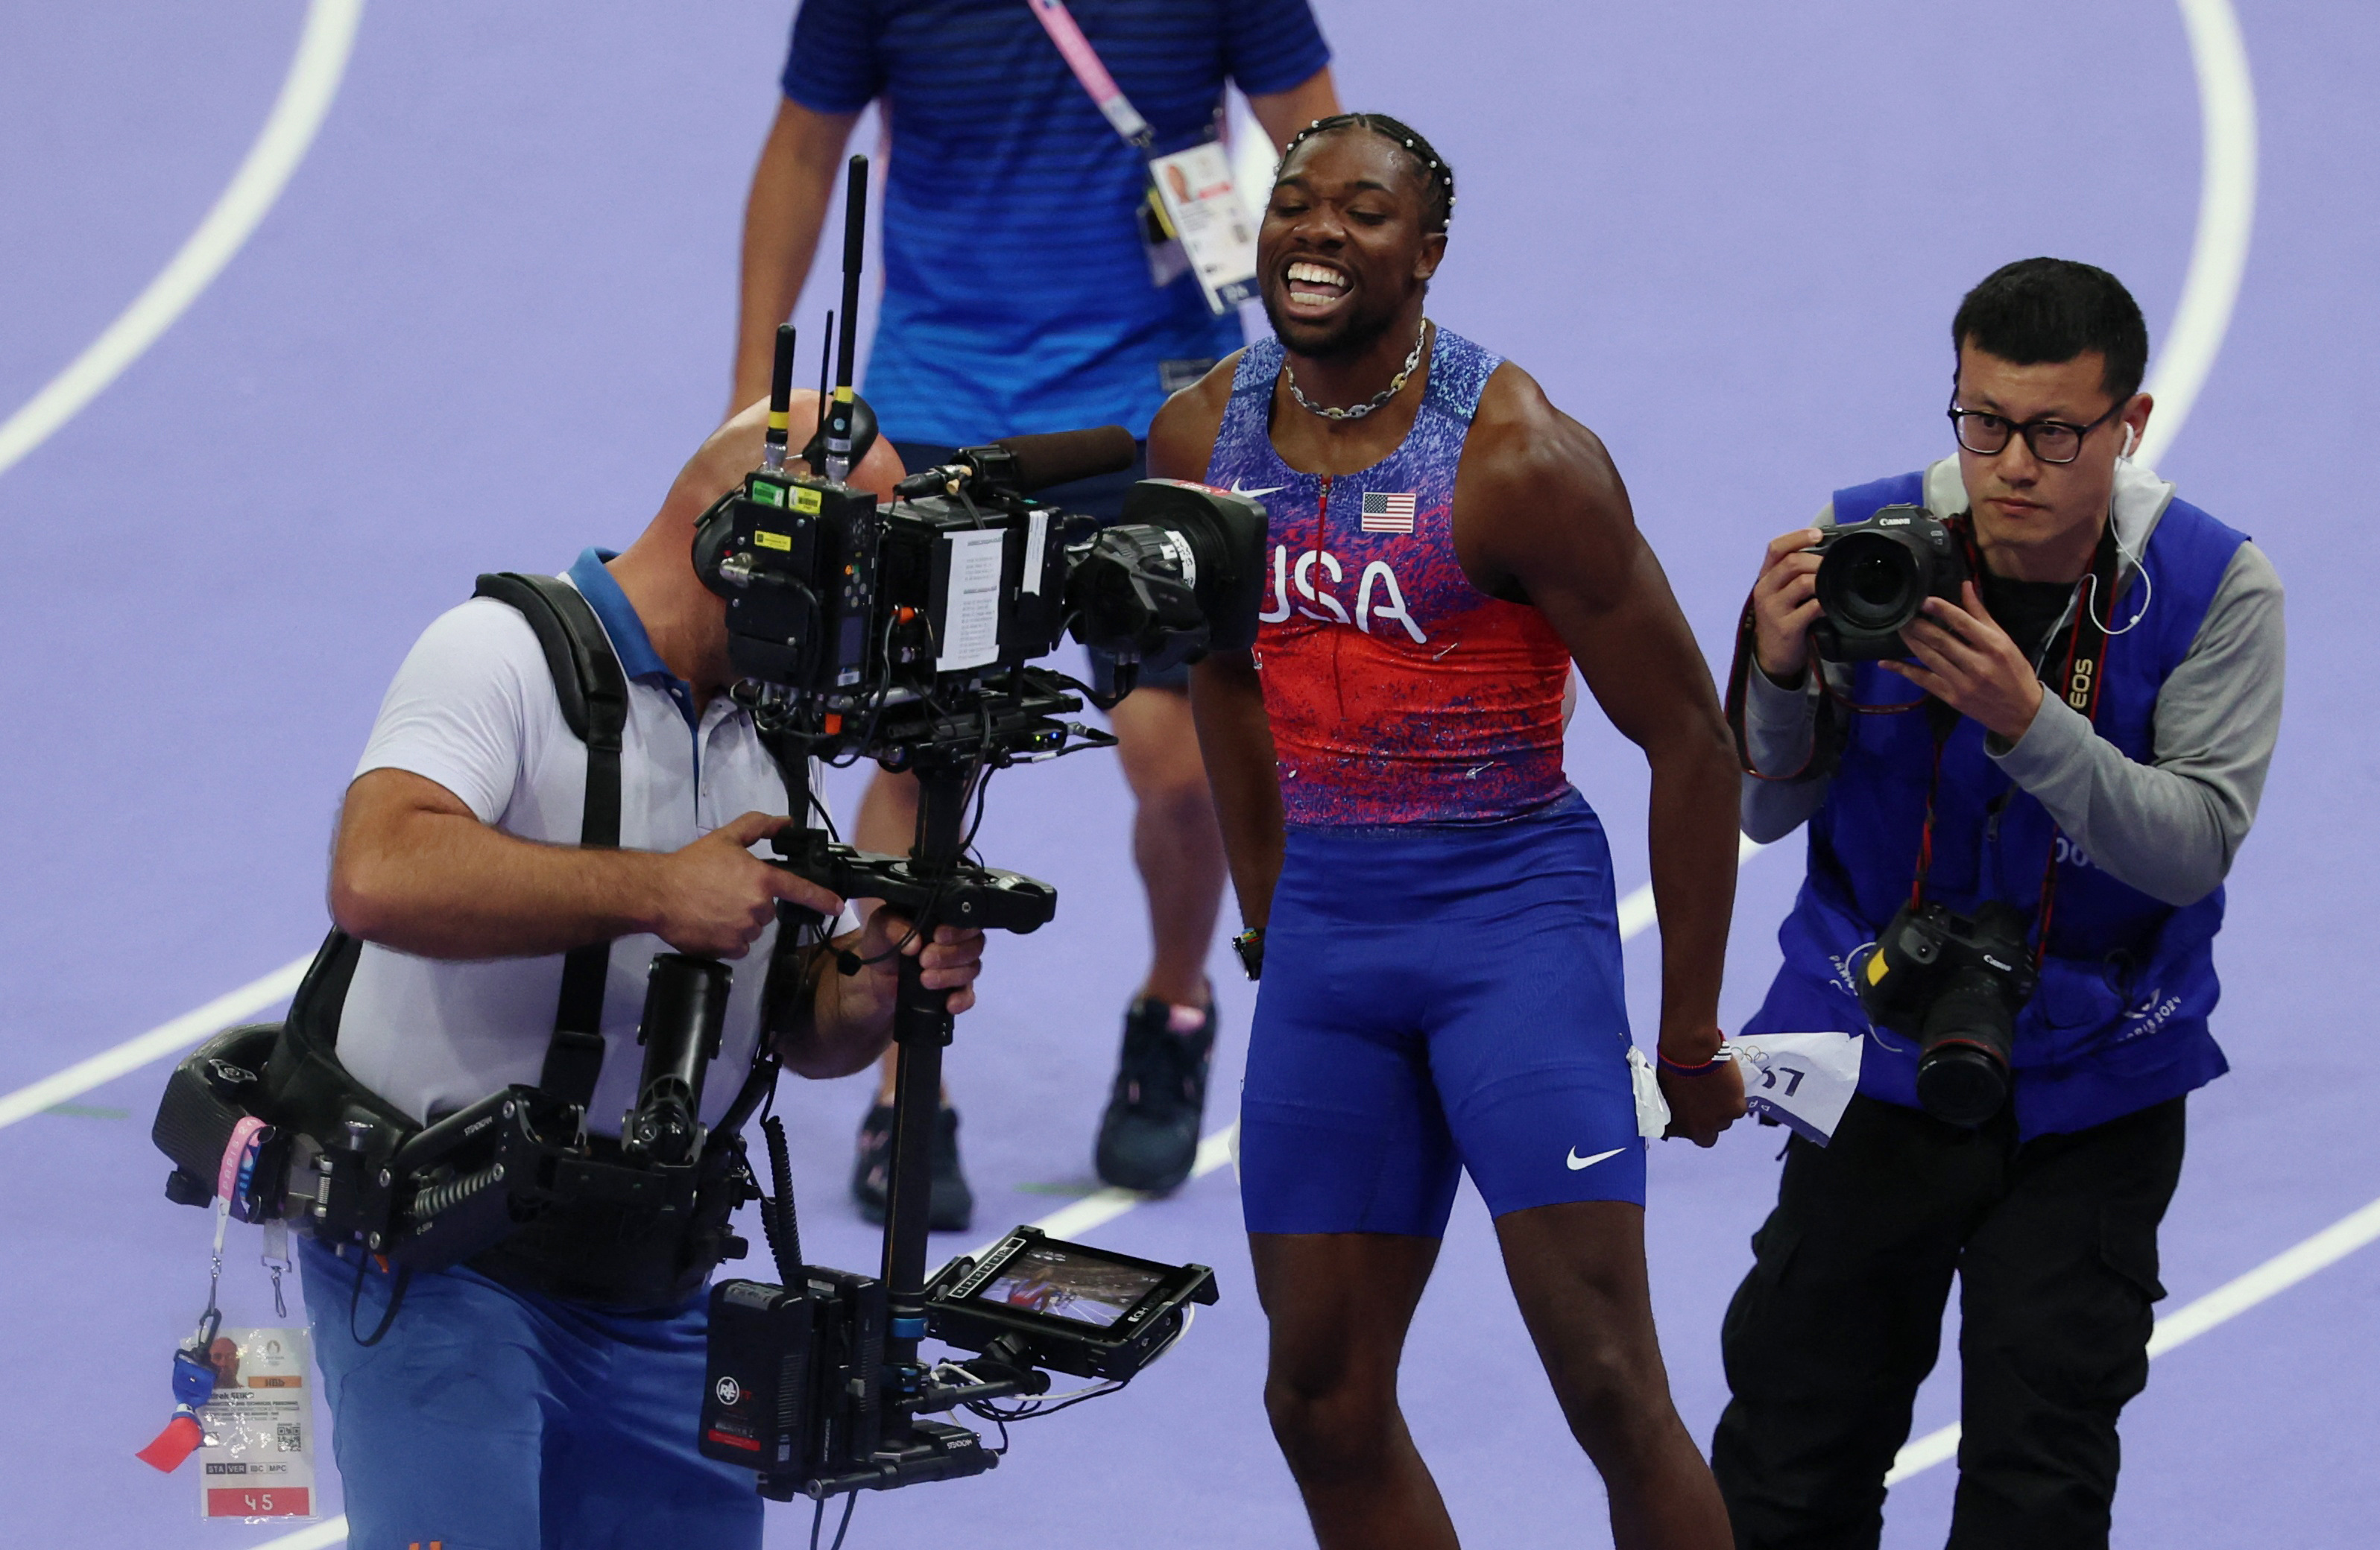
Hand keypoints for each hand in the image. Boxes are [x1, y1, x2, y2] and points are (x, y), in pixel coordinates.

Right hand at [646, 812, 840, 958]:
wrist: (659, 893)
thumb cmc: (692, 865)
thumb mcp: (726, 838)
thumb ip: (758, 826)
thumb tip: (785, 822)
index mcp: (761, 880)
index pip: (801, 890)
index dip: (822, 899)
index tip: (838, 907)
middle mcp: (758, 907)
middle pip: (767, 910)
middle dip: (752, 903)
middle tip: (725, 892)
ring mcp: (745, 930)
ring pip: (753, 929)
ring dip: (740, 921)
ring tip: (714, 908)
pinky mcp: (729, 949)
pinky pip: (739, 946)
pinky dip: (729, 939)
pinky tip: (711, 924)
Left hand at [839, 910, 987, 1025]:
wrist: (873, 982)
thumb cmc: (882, 946)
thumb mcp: (879, 928)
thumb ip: (893, 926)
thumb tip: (915, 943)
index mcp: (943, 919)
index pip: (967, 919)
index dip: (958, 929)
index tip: (937, 936)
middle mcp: (957, 941)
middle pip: (975, 944)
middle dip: (951, 954)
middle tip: (924, 960)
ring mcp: (958, 967)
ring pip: (972, 969)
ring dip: (951, 976)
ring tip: (925, 980)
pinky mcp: (955, 990)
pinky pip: (969, 995)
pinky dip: (962, 999)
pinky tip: (948, 1003)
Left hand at [1658, 1052, 1746, 1147]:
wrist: (1691, 1050)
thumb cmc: (1673, 1065)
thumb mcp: (1666, 1092)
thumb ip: (1674, 1106)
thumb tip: (1678, 1107)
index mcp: (1679, 1126)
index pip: (1687, 1135)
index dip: (1692, 1125)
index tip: (1692, 1113)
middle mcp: (1700, 1128)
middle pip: (1708, 1134)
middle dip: (1708, 1123)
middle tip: (1707, 1103)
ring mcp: (1719, 1121)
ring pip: (1725, 1120)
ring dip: (1722, 1109)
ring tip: (1717, 1088)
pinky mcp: (1736, 1109)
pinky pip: (1738, 1108)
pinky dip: (1735, 1098)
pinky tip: (1729, 1084)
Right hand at [1751, 528, 1825, 682]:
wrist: (1772, 656)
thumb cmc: (1782, 619)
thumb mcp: (1781, 594)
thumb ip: (1794, 575)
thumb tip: (1825, 553)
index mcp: (1765, 577)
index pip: (1775, 548)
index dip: (1797, 537)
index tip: (1819, 534)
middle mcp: (1765, 590)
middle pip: (1792, 563)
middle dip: (1818, 561)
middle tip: (1834, 567)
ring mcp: (1773, 609)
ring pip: (1803, 583)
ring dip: (1823, 581)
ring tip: (1834, 585)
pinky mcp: (1785, 627)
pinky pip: (1811, 608)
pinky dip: (1825, 604)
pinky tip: (1831, 606)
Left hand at [1881, 582, 2044, 741]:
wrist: (2021, 712)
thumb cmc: (2014, 671)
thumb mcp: (2004, 640)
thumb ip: (1981, 614)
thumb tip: (1965, 586)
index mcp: (1994, 646)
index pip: (1963, 623)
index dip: (1941, 609)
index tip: (1924, 600)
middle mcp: (1977, 664)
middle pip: (1941, 640)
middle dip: (1918, 625)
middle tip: (1903, 613)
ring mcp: (1963, 682)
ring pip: (1929, 657)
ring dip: (1910, 641)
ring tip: (1898, 628)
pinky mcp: (1952, 697)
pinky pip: (1923, 680)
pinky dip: (1903, 670)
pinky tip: (1886, 662)